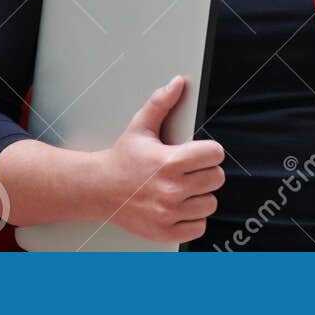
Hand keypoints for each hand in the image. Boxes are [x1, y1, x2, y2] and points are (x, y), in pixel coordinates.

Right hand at [95, 76, 224, 243]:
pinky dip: (192, 218)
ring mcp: (168, 213)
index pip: (216, 155)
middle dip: (205, 172)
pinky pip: (199, 227)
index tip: (199, 153)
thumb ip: (161, 102)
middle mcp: (171, 190)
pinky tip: (179, 206)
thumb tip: (178, 82)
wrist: (97, 190)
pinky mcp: (165, 232)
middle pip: (216, 179)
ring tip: (182, 188)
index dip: (209, 151)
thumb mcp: (140, 126)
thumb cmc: (122, 158)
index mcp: (170, 162)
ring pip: (210, 203)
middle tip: (188, 170)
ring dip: (200, 196)